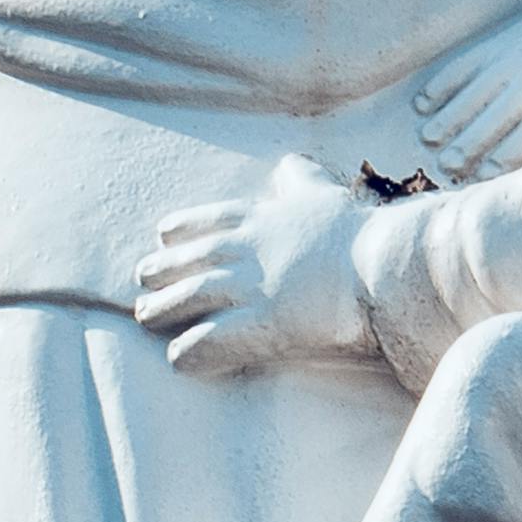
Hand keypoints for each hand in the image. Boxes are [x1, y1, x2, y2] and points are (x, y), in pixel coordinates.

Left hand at [134, 154, 369, 373]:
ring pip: (189, 296)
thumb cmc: (357, 233)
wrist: (379, 265)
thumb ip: (302, 179)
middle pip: (190, 259)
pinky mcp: (260, 325)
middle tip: (142, 279)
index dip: (183, 229)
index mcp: (260, 220)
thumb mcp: (323, 192)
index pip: (210, 221)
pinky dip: (189, 350)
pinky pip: (210, 340)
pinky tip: (178, 357)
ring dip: (163, 308)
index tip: (163, 236)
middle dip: (162, 269)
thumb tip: (292, 164)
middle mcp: (246, 252)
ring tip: (145, 317)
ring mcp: (250, 288)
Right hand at [411, 0, 521, 181]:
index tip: (482, 178)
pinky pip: (468, 61)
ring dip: (450, 113)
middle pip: (493, 115)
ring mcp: (516, 54)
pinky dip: (445, 79)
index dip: (503, 158)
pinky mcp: (507, 38)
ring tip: (427, 136)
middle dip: (468, 142)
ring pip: (475, 89)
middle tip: (445, 165)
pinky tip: (425, 98)